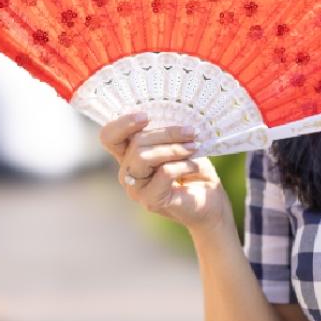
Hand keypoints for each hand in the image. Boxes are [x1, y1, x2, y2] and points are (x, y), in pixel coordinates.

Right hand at [98, 113, 229, 233]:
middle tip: (191, 133)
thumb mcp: (180, 145)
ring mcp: (136, 188)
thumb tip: (170, 118)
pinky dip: (183, 165)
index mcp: (130, 154)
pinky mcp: (150, 200)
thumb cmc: (194, 171)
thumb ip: (167, 135)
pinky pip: (164, 172)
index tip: (145, 117)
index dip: (122, 124)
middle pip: (135, 142)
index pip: (110, 137)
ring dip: (174, 149)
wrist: (210, 203)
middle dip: (166, 133)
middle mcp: (128, 171)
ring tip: (194, 148)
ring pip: (143, 156)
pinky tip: (195, 166)